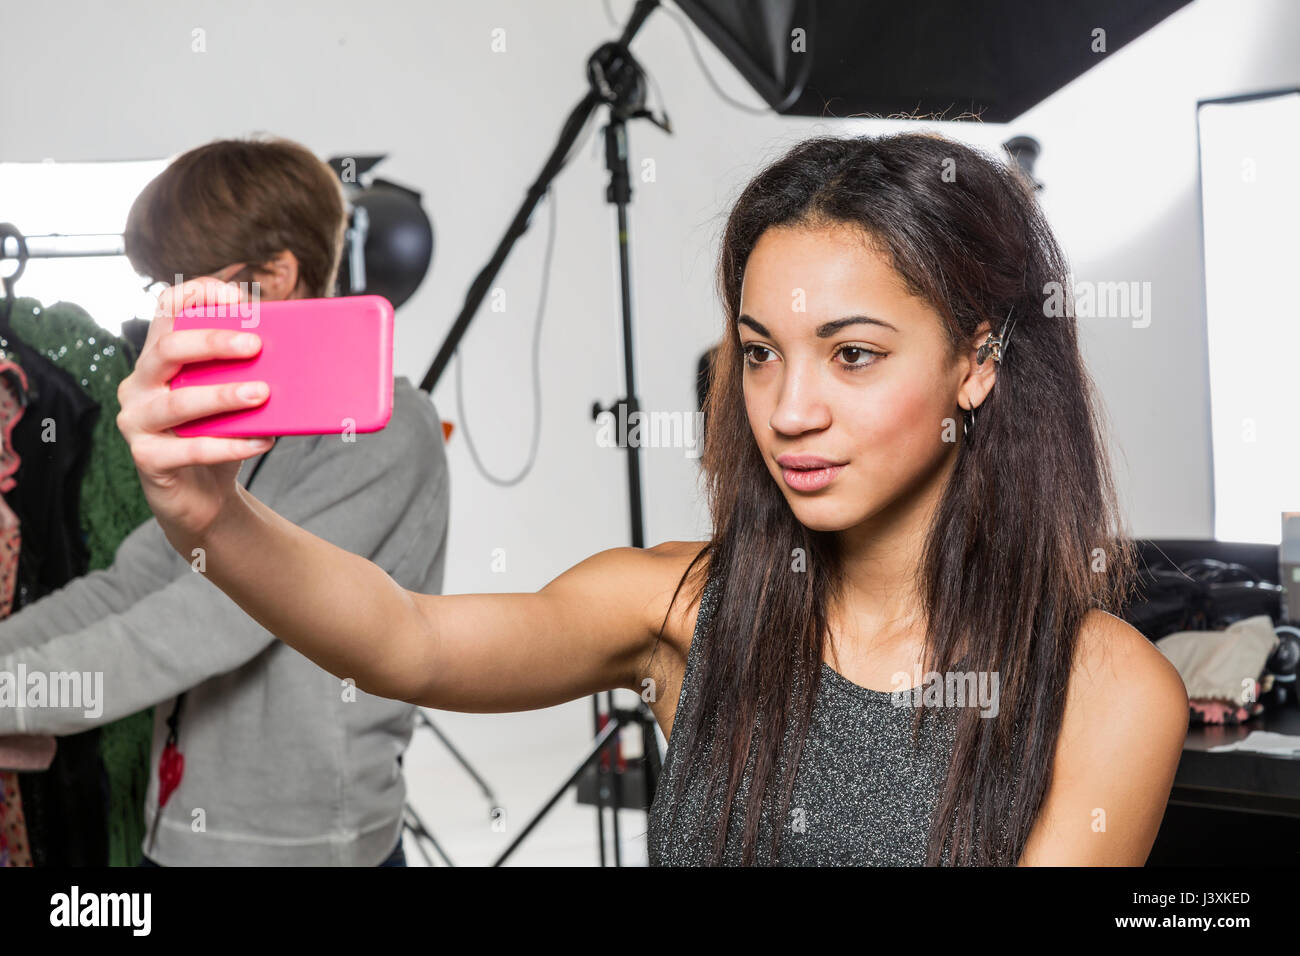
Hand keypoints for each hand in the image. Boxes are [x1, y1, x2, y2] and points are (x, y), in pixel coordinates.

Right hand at [116, 277, 272, 541]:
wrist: (203, 498)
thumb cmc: (220, 436)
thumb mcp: (233, 398)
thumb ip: (248, 373)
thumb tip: (297, 353)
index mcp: (159, 357)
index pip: (167, 308)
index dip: (199, 294)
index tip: (240, 299)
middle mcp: (139, 383)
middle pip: (169, 348)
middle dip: (214, 342)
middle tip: (256, 345)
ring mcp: (137, 420)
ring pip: (177, 402)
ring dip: (223, 396)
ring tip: (262, 394)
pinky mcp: (147, 459)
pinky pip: (190, 449)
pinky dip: (230, 446)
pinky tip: (262, 441)